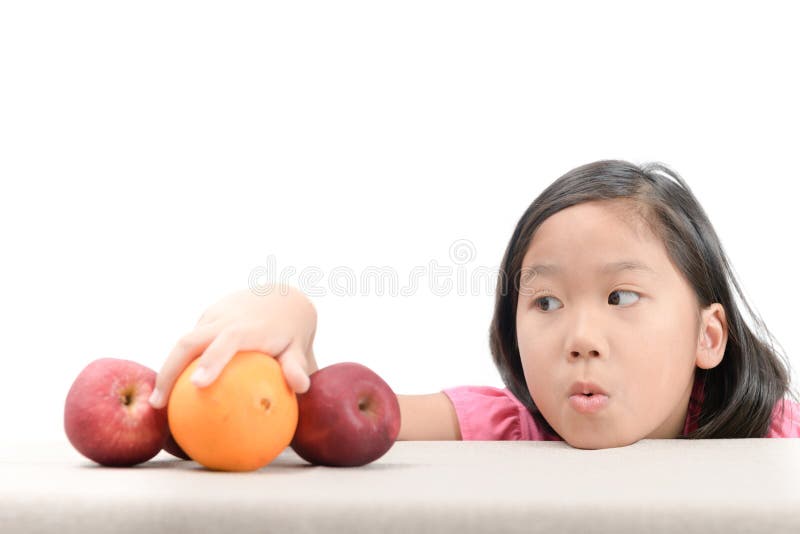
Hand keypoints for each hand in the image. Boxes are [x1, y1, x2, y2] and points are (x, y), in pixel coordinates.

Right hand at [148, 285, 317, 408]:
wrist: (282, 298)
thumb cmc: (292, 332)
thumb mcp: (299, 348)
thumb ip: (297, 365)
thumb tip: (300, 387)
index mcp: (247, 327)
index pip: (227, 341)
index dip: (212, 360)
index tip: (197, 385)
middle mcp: (225, 319)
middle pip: (189, 342)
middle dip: (170, 370)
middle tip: (159, 403)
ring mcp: (213, 316)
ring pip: (183, 342)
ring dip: (167, 369)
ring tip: (158, 402)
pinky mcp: (207, 318)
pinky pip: (189, 341)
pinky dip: (178, 363)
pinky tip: (173, 389)